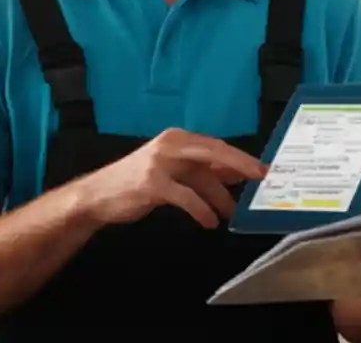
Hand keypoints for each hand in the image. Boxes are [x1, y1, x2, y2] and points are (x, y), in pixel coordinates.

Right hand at [74, 128, 267, 228]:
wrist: (98, 195)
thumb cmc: (137, 183)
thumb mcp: (172, 171)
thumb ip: (200, 171)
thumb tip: (237, 174)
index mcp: (177, 138)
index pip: (216, 145)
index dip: (241, 158)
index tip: (262, 169)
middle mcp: (170, 144)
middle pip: (215, 152)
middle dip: (241, 165)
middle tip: (262, 179)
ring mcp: (160, 162)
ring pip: (202, 177)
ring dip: (220, 199)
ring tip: (230, 215)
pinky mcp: (152, 183)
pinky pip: (186, 197)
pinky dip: (201, 211)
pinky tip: (209, 222)